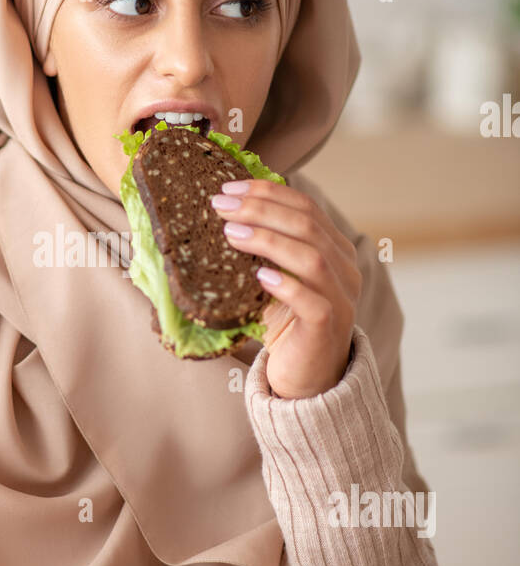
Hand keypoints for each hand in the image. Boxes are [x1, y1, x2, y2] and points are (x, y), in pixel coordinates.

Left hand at [211, 177, 361, 397]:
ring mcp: (341, 299)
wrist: (305, 377)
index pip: (305, 208)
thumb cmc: (285, 323)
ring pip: (312, 258)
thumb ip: (264, 248)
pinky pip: (313, 301)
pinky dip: (286, 285)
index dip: (267, 193)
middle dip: (260, 210)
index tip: (228, 189)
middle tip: (221, 206)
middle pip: (307, 226)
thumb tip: (223, 211)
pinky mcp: (329, 328)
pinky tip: (259, 276)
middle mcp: (345, 270)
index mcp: (335, 249)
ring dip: (268, 241)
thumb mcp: (275, 278)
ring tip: (230, 234)